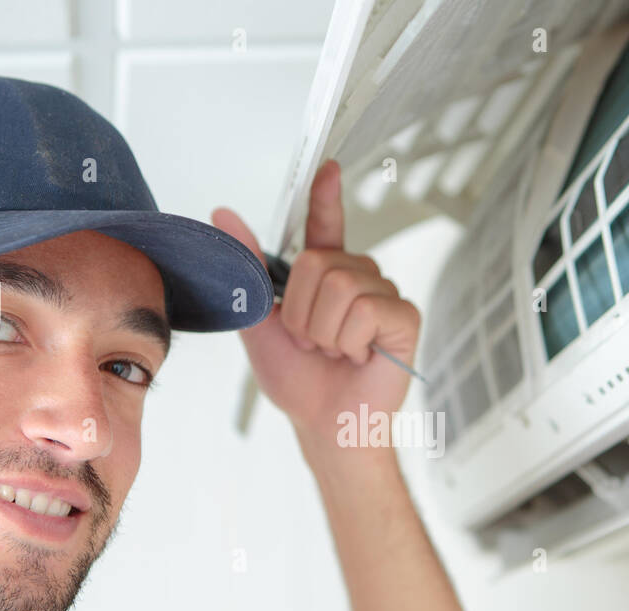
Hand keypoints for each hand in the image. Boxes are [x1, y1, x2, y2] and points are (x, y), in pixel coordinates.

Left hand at [211, 160, 420, 443]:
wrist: (323, 424)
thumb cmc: (299, 381)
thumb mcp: (259, 319)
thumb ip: (247, 267)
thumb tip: (224, 214)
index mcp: (327, 277)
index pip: (327, 226)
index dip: (326, 197)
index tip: (326, 169)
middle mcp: (360, 279)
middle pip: (320, 263)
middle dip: (303, 312)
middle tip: (313, 344)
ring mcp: (385, 296)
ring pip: (341, 286)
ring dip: (324, 331)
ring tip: (334, 353)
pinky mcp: (404, 317)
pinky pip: (366, 309)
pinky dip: (349, 340)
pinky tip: (358, 357)